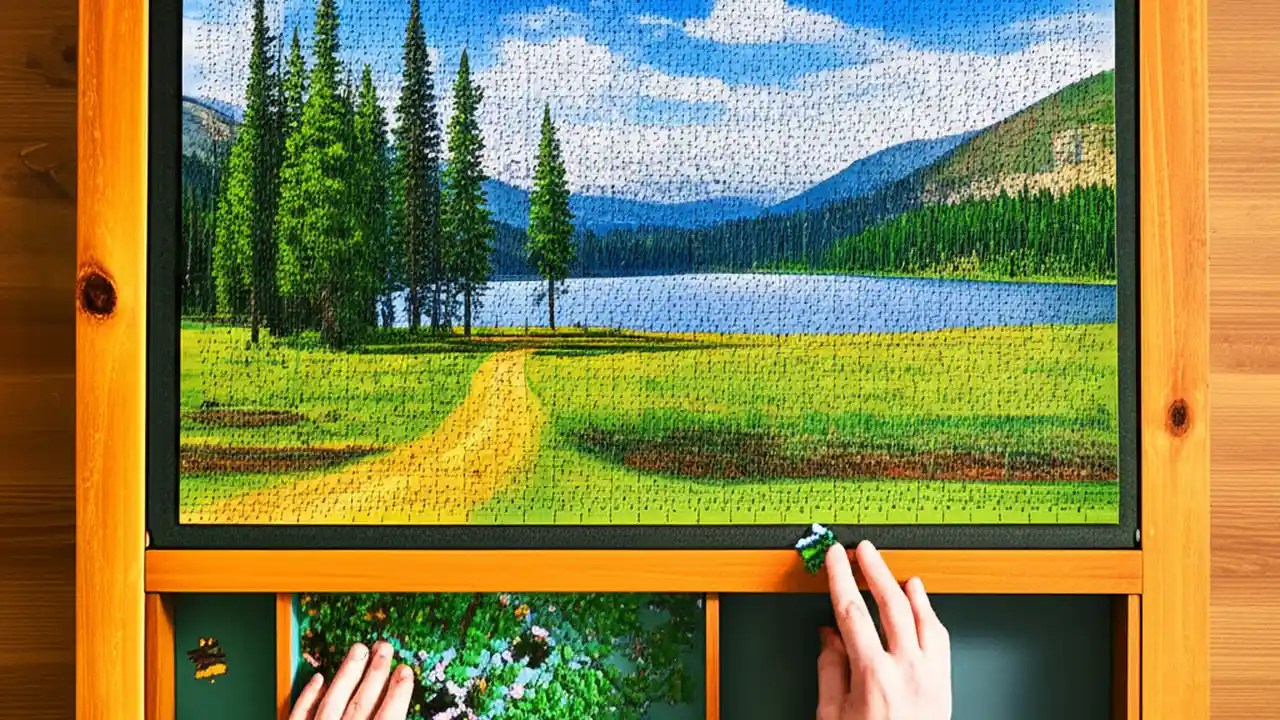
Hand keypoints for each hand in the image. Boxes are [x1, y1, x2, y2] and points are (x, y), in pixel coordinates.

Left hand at [289, 641, 415, 719]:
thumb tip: (412, 714)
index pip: (388, 716)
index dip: (399, 692)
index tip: (405, 671)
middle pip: (361, 703)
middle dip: (375, 672)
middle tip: (384, 648)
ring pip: (333, 701)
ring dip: (347, 673)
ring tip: (358, 649)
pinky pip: (300, 714)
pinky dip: (308, 695)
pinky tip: (318, 678)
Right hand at [817, 541, 951, 719]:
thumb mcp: (832, 714)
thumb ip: (829, 669)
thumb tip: (828, 636)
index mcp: (873, 675)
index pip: (852, 611)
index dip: (841, 578)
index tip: (835, 557)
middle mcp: (906, 669)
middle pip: (890, 603)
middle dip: (875, 570)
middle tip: (863, 550)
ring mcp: (931, 674)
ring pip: (921, 615)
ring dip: (905, 586)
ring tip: (891, 569)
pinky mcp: (945, 681)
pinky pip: (940, 635)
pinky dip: (928, 612)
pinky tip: (920, 600)